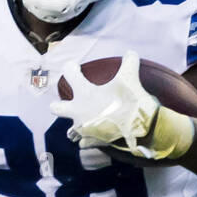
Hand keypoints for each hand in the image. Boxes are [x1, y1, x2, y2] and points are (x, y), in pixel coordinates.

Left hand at [54, 51, 195, 160]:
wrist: (140, 128)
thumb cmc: (130, 101)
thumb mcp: (130, 78)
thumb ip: (128, 63)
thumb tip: (131, 52)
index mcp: (84, 93)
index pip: (69, 74)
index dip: (71, 68)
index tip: (75, 67)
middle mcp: (78, 111)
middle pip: (56, 108)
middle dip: (58, 104)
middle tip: (66, 101)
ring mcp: (83, 128)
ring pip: (70, 130)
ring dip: (76, 125)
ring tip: (84, 121)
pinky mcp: (92, 141)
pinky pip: (84, 143)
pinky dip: (87, 140)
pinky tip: (93, 135)